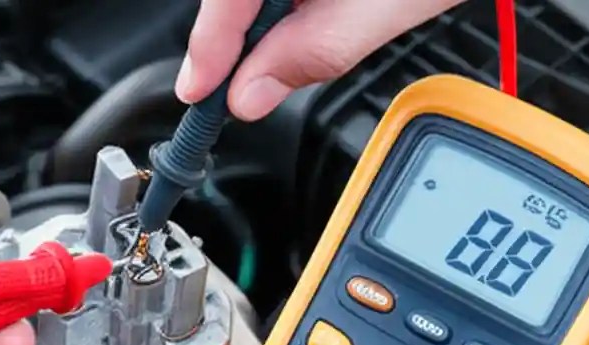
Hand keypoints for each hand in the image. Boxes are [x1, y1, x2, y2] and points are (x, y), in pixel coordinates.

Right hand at [176, 0, 464, 119]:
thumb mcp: (389, 4)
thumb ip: (314, 51)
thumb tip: (253, 92)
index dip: (207, 48)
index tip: (199, 91)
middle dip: (238, 36)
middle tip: (241, 85)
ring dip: (265, 17)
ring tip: (288, 49)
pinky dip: (286, 1)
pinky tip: (308, 15)